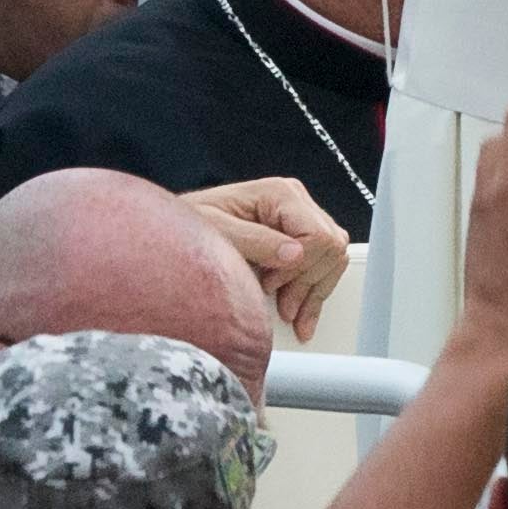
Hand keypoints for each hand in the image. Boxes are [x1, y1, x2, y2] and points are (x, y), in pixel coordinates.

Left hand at [182, 176, 350, 339]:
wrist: (174, 232)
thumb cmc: (190, 227)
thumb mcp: (216, 233)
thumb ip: (256, 241)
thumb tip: (295, 254)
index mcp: (279, 193)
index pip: (317, 235)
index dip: (299, 267)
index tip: (270, 285)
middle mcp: (295, 201)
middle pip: (330, 248)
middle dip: (307, 283)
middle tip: (279, 306)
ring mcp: (299, 218)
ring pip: (334, 258)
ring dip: (314, 290)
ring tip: (287, 312)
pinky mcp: (298, 237)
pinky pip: (326, 265)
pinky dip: (316, 293)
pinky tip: (303, 315)